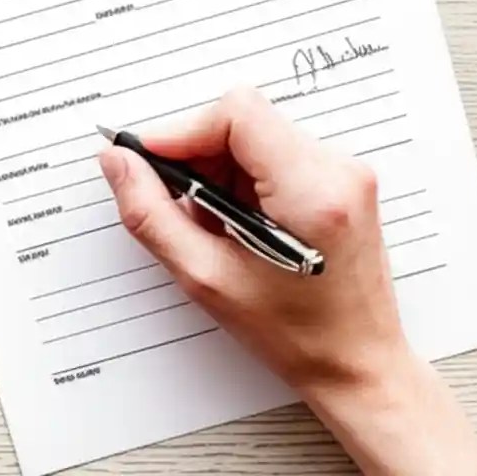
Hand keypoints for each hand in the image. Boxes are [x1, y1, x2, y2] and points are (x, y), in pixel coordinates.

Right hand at [99, 87, 476, 474]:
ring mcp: (345, 173)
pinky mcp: (340, 181)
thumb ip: (152, 214)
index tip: (149, 161)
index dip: (182, 132)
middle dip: (199, 159)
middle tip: (183, 209)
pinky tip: (240, 226)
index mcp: (311, 191)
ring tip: (217, 229)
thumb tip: (119, 164)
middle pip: (243, 122)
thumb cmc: (297, 335)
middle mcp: (337, 170)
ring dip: (220, 174)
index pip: (237, 114)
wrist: (357, 364)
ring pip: (254, 138)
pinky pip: (273, 156)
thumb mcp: (206, 277)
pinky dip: (243, 183)